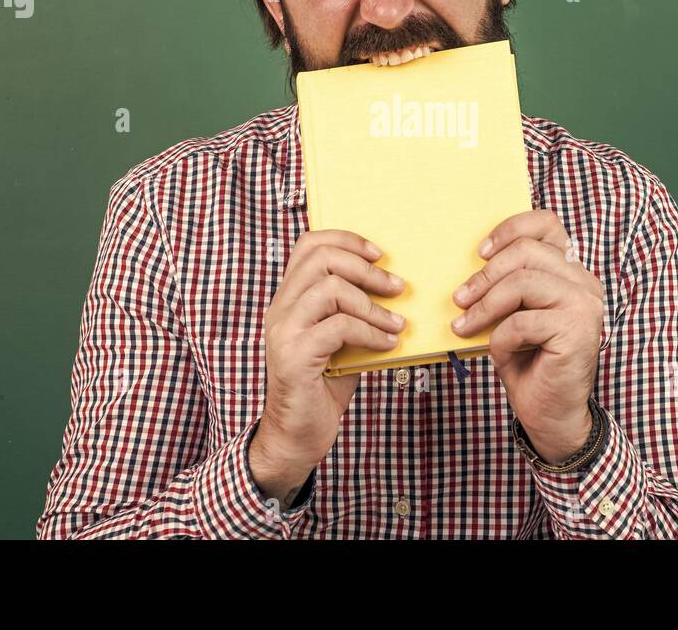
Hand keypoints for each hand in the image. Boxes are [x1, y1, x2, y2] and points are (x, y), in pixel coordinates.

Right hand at [250, 230, 406, 500]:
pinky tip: (388, 345)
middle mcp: (279, 309)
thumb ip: (351, 311)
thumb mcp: (339, 339)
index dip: (346, 240)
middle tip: (397, 287)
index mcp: (288, 299)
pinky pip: (339, 327)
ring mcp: (283, 331)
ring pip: (330, 289)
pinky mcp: (294, 357)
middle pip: (320, 258)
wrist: (296, 437)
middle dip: (366, 268)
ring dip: (373, 303)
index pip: (308, 245)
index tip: (379, 254)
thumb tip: (393, 286)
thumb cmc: (322, 386)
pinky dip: (371, 332)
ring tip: (397, 323)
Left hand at [449, 209, 604, 463]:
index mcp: (571, 272)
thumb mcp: (513, 315)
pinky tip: (499, 354)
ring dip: (486, 305)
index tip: (479, 253)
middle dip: (485, 275)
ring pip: (524, 282)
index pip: (547, 224)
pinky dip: (501, 337)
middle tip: (459, 299)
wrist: (550, 414)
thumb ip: (507, 284)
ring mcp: (586, 305)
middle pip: (528, 251)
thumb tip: (471, 262)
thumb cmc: (529, 363)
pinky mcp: (579, 330)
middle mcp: (584, 283)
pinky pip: (524, 321)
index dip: (510, 229)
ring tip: (465, 325)